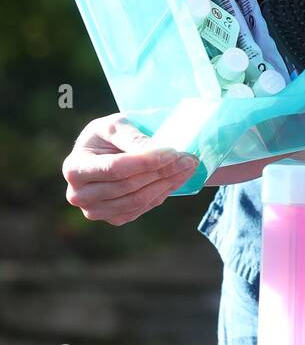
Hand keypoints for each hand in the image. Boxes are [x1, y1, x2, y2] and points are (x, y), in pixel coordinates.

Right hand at [63, 116, 199, 225]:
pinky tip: (177, 178)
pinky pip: (143, 208)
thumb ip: (132, 136)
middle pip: (129, 185)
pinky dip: (164, 192)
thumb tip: (156, 151)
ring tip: (189, 165)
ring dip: (169, 182)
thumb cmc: (110, 135)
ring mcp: (95, 211)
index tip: (173, 151)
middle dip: (163, 170)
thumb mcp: (116, 125)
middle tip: (189, 157)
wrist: (107, 152)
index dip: (146, 161)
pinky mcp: (114, 218)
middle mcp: (79, 194)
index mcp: (74, 168)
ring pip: (139, 199)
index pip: (116, 168)